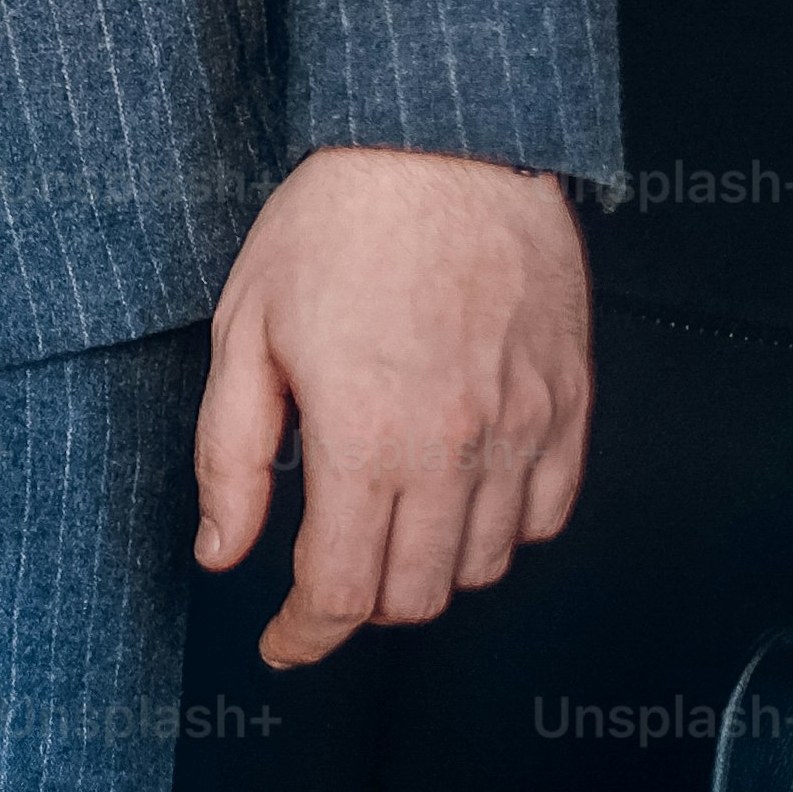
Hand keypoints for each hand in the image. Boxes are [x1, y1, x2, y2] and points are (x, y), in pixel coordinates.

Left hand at [194, 143, 591, 663]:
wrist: (444, 146)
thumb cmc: (333, 227)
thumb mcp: (245, 333)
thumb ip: (232, 455)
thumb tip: (222, 551)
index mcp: (366, 438)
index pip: (342, 591)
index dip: (304, 635)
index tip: (281, 645)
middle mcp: (456, 450)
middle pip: (417, 595)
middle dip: (361, 606)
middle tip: (323, 576)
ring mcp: (524, 432)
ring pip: (483, 565)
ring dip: (429, 569)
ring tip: (384, 524)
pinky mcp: (569, 406)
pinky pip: (547, 514)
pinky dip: (502, 530)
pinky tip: (457, 495)